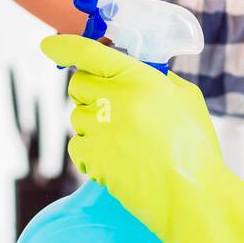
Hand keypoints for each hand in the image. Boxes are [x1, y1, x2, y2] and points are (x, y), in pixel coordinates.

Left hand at [41, 31, 243, 242]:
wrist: (193, 197)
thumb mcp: (187, 100)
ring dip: (93, 125)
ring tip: (126, 142)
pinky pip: (78, 147)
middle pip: (77, 85)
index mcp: (140, 79)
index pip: (90, 53)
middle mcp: (115, 101)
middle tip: (112, 106)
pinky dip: (91, 152)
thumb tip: (140, 72)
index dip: (64, 46)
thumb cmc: (195, 149)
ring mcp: (101, 131)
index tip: (48, 44)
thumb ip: (159, 80)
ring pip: (76, 118)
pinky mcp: (93, 159)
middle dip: (89, 92)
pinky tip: (118, 161)